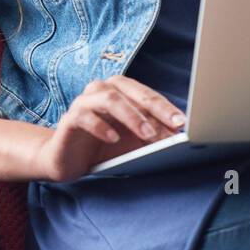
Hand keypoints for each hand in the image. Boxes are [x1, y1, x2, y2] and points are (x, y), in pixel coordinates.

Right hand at [31, 75, 185, 183]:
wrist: (66, 159)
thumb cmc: (103, 147)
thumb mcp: (132, 142)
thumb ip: (151, 136)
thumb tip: (177, 137)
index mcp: (119, 90)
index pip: (146, 94)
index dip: (165, 107)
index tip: (182, 122)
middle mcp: (101, 90)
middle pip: (131, 92)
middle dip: (154, 108)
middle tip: (172, 125)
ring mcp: (84, 102)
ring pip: (109, 99)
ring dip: (131, 116)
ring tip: (147, 133)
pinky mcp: (69, 119)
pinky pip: (84, 117)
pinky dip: (101, 126)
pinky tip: (113, 138)